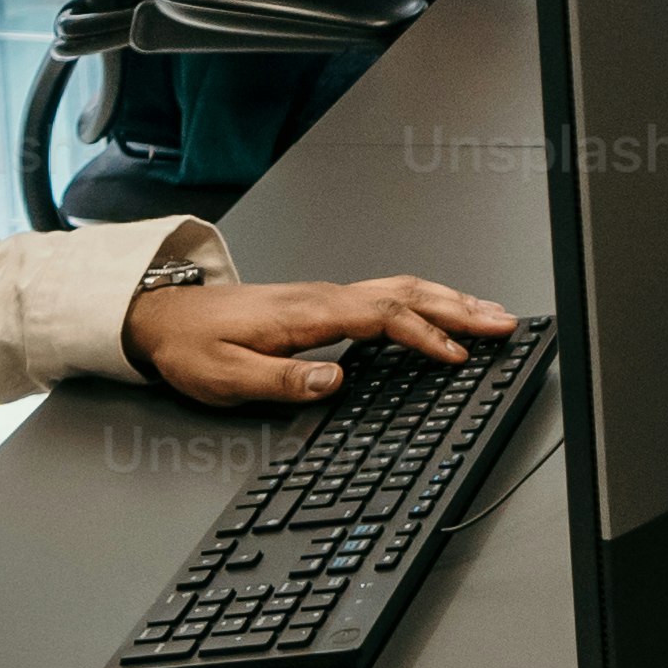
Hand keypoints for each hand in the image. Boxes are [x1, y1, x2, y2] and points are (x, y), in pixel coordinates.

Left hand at [132, 273, 514, 407]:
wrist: (163, 317)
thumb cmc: (193, 347)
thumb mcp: (226, 376)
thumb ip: (282, 380)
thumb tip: (337, 381)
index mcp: (307, 314)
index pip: (382, 316)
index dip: (424, 335)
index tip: (456, 356)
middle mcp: (324, 297)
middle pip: (407, 292)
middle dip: (459, 307)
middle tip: (503, 323)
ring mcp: (327, 295)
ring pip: (402, 287)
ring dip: (450, 298)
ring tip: (490, 314)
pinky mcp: (325, 302)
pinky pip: (388, 293)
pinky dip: (426, 298)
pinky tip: (441, 310)